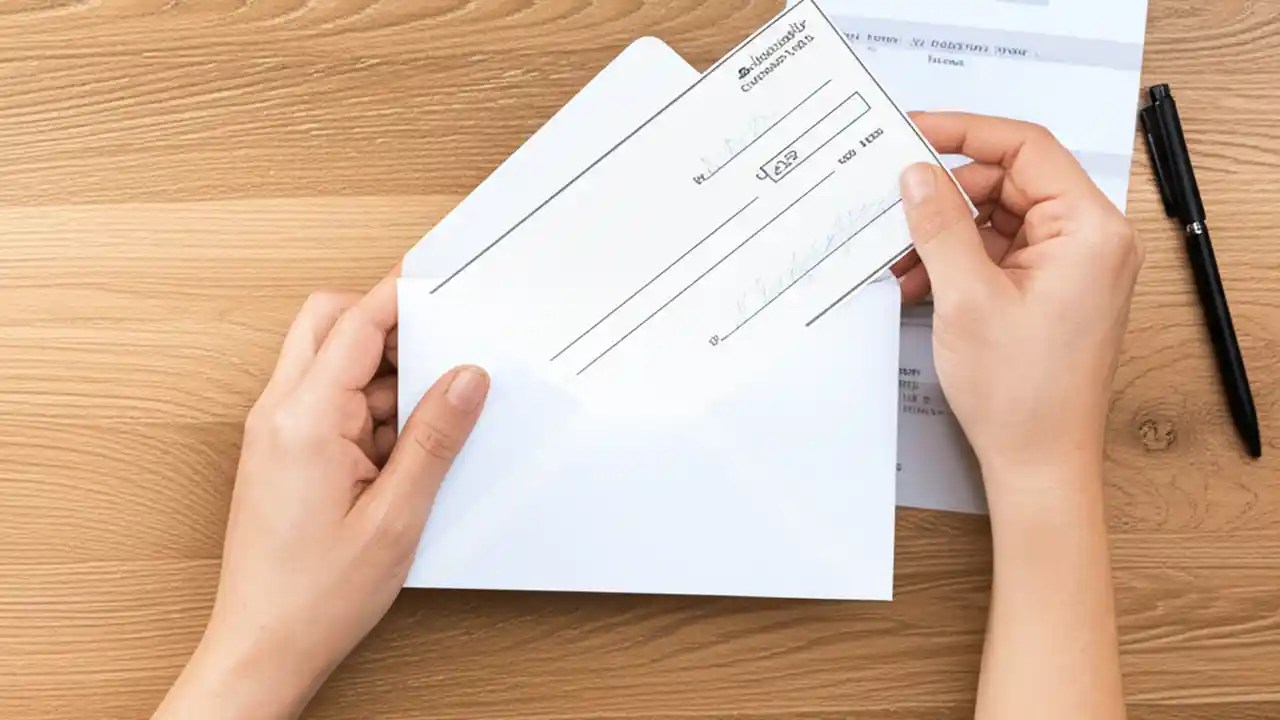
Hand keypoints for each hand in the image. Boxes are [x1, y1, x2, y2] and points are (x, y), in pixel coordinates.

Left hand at [155, 274, 489, 718]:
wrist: (263, 648)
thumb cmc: (315, 596)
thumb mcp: (396, 517)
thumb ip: (433, 438)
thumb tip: (466, 379)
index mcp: (302, 421)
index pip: (355, 324)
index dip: (401, 297)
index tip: (440, 284)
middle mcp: (278, 414)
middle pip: (329, 325)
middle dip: (386, 329)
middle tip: (438, 360)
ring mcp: (275, 432)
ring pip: (332, 364)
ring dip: (382, 381)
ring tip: (421, 438)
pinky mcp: (281, 452)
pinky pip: (327, 402)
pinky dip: (368, 413)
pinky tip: (399, 460)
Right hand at [894, 113, 1142, 494]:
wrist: (1039, 465)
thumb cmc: (1022, 395)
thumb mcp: (967, 298)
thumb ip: (939, 225)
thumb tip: (916, 173)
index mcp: (1088, 230)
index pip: (1026, 148)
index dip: (965, 132)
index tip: (915, 130)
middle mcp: (1089, 240)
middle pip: (1008, 181)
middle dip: (946, 195)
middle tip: (893, 205)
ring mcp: (1070, 266)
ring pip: (996, 218)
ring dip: (945, 233)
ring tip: (900, 258)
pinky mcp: (1050, 290)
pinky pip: (997, 252)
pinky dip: (957, 260)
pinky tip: (919, 281)